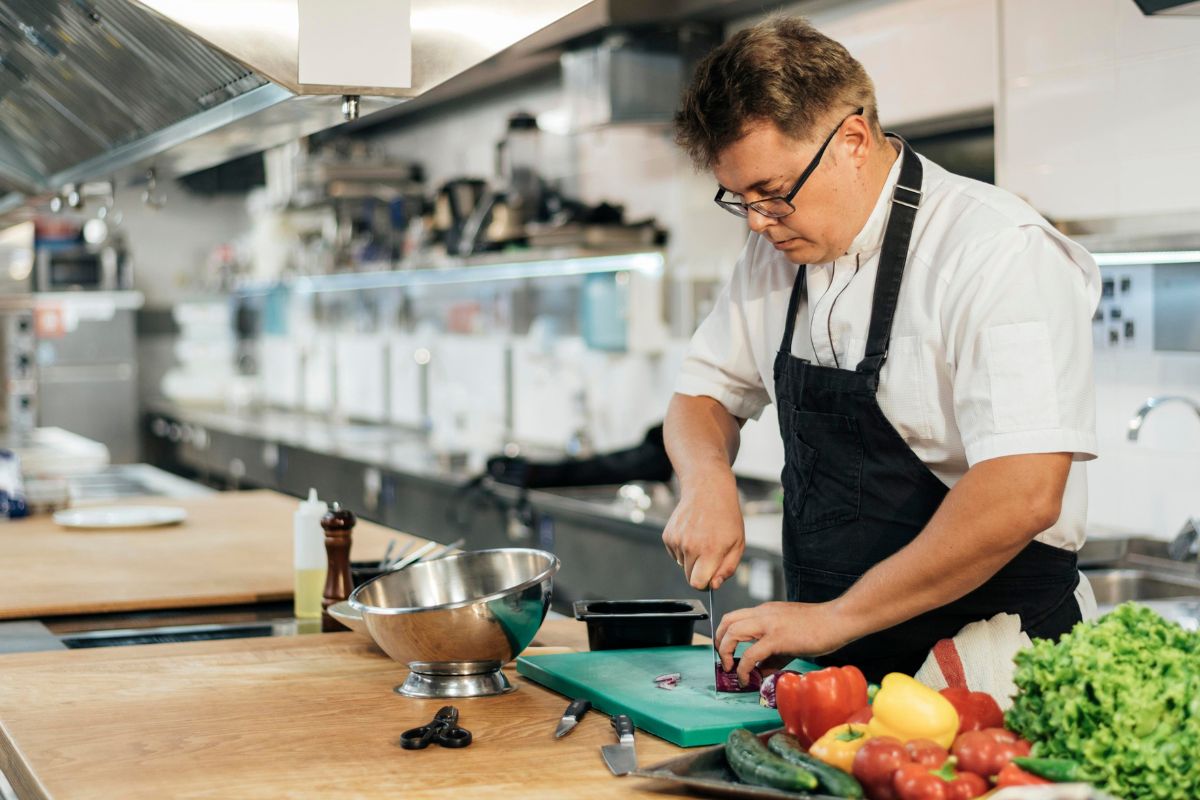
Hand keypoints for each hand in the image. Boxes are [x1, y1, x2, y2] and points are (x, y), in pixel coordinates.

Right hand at [661, 475, 743, 589]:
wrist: (708, 490)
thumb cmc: (726, 517)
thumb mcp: (738, 544)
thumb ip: (727, 568)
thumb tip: (713, 585)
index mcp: (710, 550)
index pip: (698, 583)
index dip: (705, 584)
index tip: (710, 578)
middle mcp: (690, 546)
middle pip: (689, 577)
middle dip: (699, 572)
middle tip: (710, 555)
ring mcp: (677, 540)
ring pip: (682, 564)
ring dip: (691, 558)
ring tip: (702, 538)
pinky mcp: (668, 535)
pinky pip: (675, 553)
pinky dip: (683, 549)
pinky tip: (692, 533)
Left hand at [715, 601, 851, 685]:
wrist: (837, 620)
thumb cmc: (818, 628)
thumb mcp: (789, 640)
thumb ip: (772, 656)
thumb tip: (758, 673)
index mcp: (765, 612)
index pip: (734, 617)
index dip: (724, 635)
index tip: (727, 652)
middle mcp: (763, 614)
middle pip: (727, 621)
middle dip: (719, 642)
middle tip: (724, 661)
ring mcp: (769, 624)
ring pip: (733, 632)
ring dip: (726, 652)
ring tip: (731, 669)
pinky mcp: (777, 638)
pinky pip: (751, 653)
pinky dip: (744, 668)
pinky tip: (747, 678)